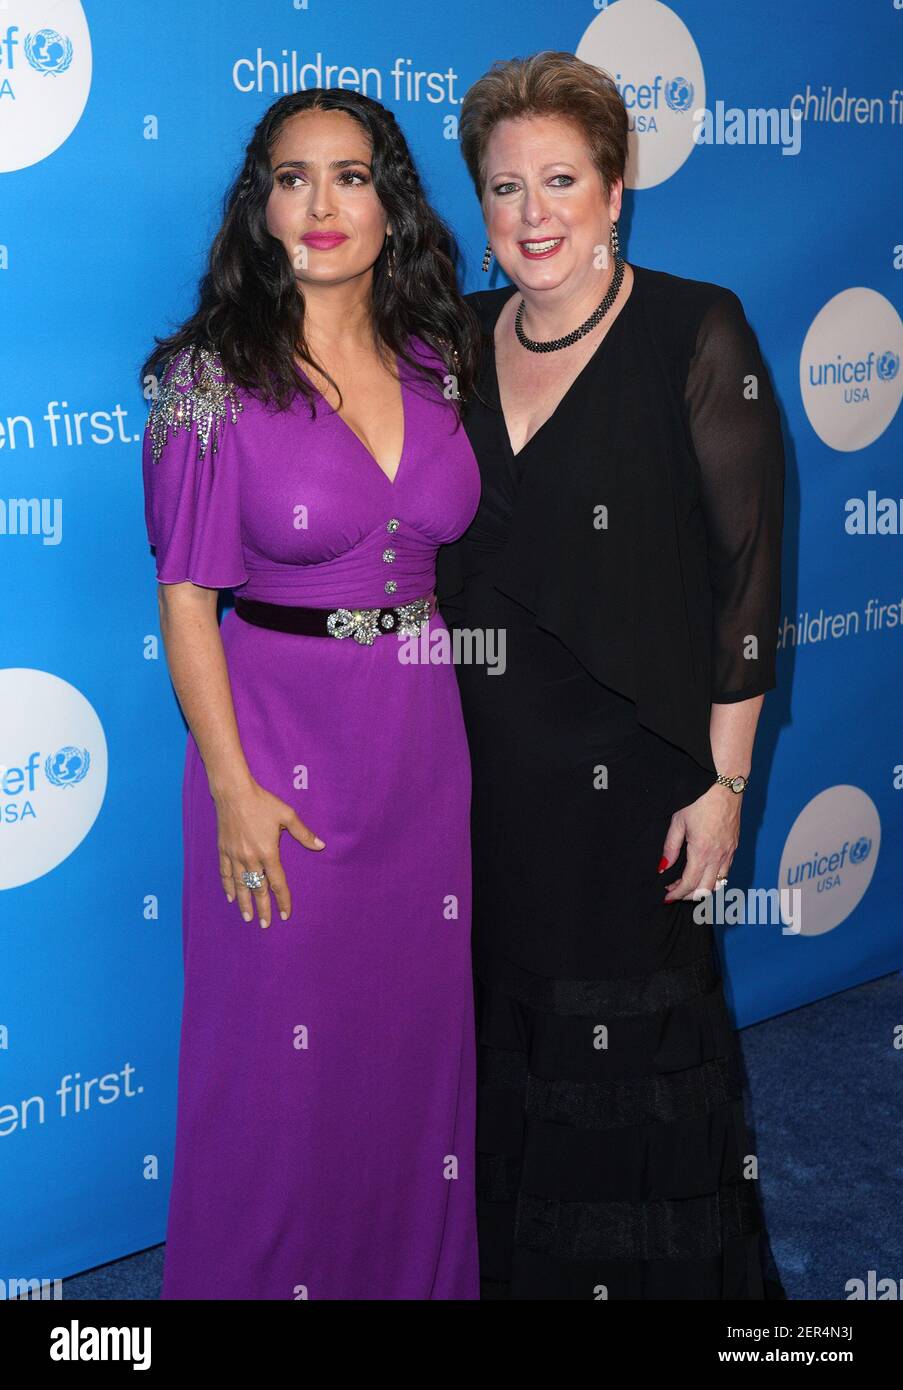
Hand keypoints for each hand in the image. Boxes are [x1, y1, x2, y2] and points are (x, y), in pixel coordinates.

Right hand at [214, 778, 325, 927]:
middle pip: (258, 889)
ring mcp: (235, 856)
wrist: (234, 793)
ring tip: (248, 917)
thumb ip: (303, 833)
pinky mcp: (224, 851)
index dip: (282, 900)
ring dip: (244, 903)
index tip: (285, 914)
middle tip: (265, 924)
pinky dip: (228, 887)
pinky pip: (226, 873)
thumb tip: (321, 846)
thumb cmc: (263, 802)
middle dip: (263, 908)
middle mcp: (251, 858)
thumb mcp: (287, 815)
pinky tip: (230, 897)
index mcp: (268, 852)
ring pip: (241, 885)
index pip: (277, 883)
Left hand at [658, 782, 739, 902]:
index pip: (689, 884)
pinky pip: (726, 871)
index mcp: (702, 852)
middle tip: (674, 892)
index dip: (677, 894)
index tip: (667, 897)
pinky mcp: (735, 846)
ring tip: (688, 885)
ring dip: (702, 889)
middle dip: (688, 896)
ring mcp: (730, 851)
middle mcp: (719, 856)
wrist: (726, 783)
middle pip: (705, 889)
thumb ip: (670, 847)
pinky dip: (714, 878)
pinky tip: (703, 872)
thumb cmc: (700, 798)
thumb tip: (663, 867)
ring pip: (718, 883)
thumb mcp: (678, 822)